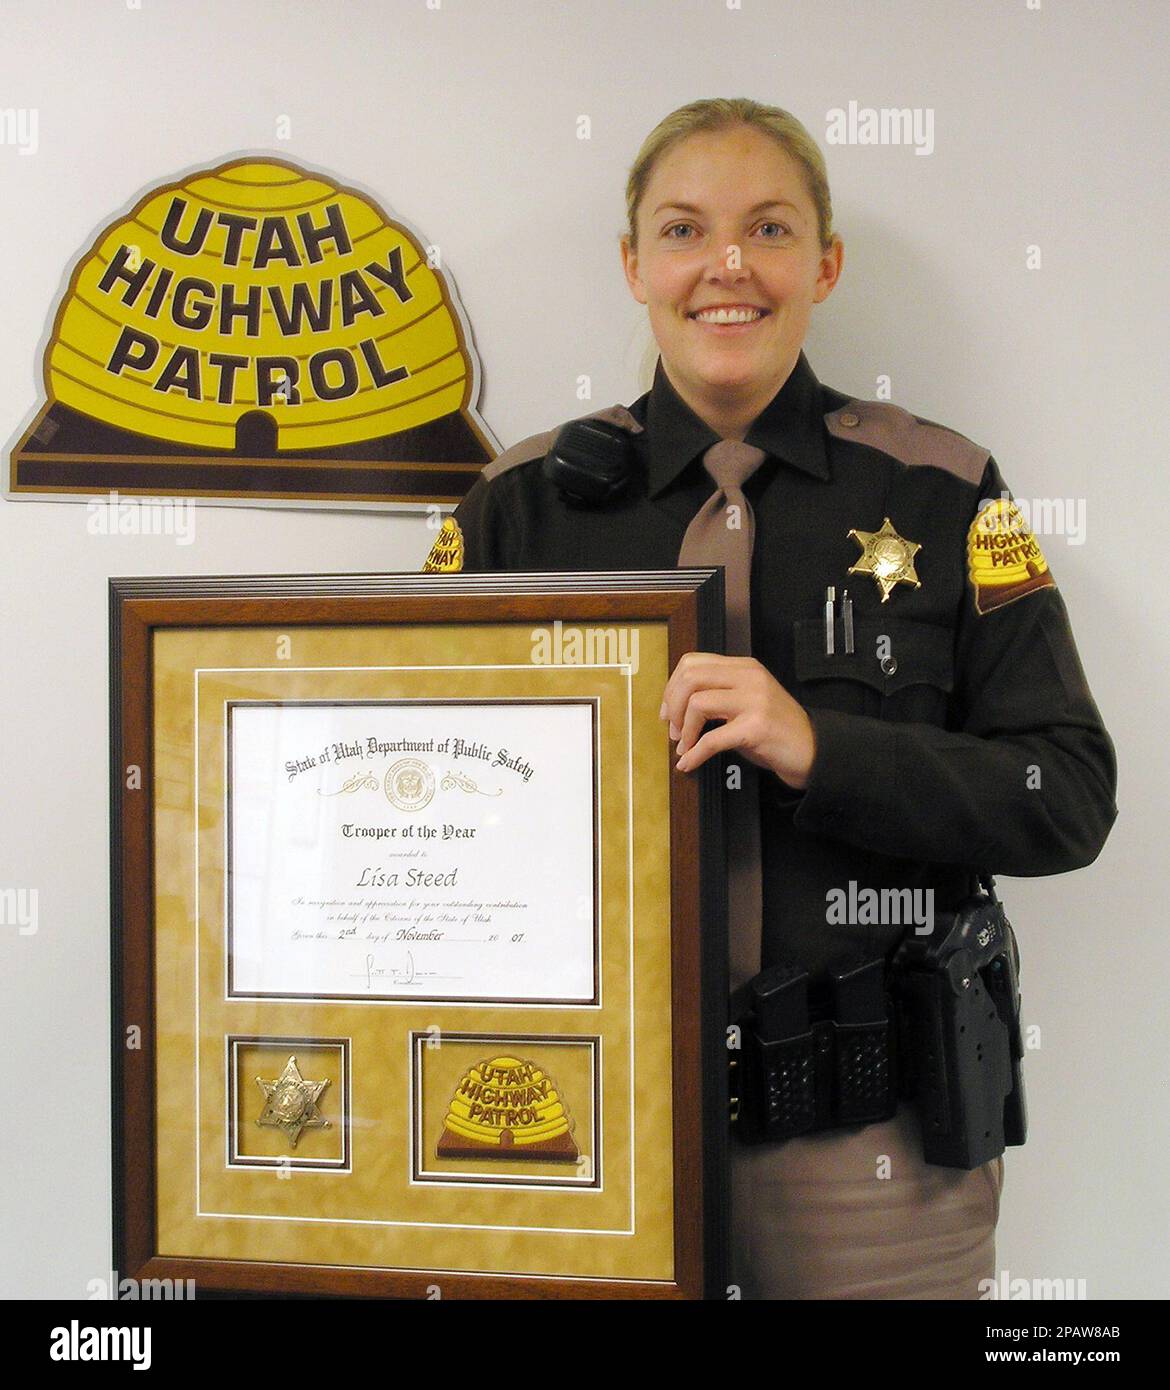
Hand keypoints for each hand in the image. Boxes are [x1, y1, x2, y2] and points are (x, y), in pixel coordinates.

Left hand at [658, 652, 815, 789]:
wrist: (812, 749)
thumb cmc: (775, 728)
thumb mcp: (747, 700)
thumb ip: (719, 693)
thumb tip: (675, 705)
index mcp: (744, 667)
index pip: (693, 662)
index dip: (672, 687)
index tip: (668, 709)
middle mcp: (749, 677)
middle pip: (691, 677)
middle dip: (673, 706)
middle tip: (673, 729)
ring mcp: (755, 700)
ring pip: (697, 703)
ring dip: (684, 731)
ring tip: (685, 746)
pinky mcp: (757, 727)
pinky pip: (712, 739)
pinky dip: (695, 754)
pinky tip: (689, 763)